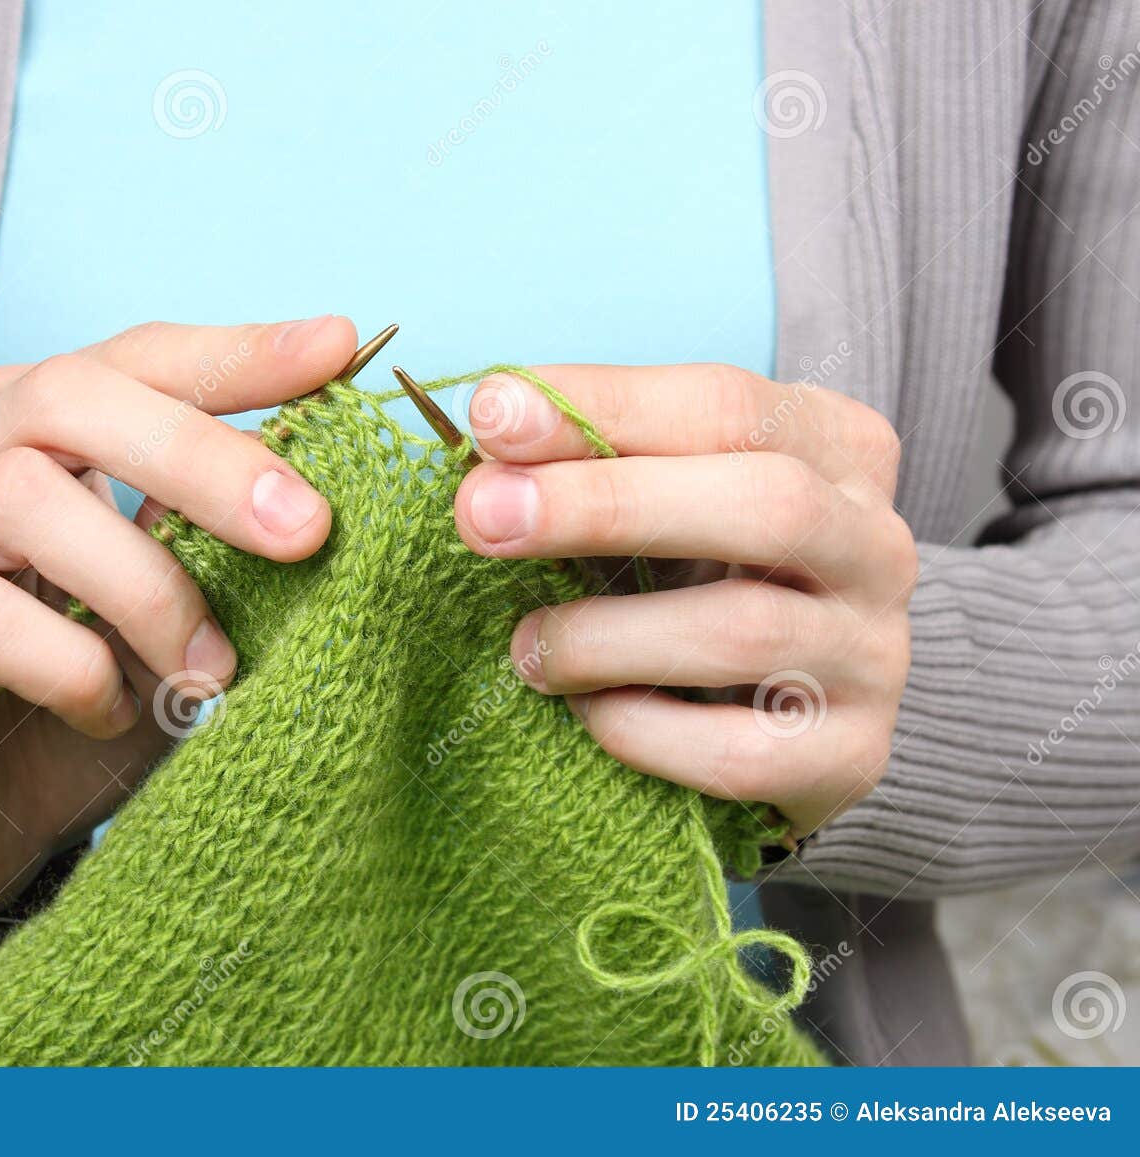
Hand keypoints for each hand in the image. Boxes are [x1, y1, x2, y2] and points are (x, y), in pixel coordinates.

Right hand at [0, 316, 353, 929]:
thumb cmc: (82, 710)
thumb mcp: (171, 616)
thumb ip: (213, 548)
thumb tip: (312, 494)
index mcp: (24, 433)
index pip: (129, 360)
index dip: (233, 353)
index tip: (335, 351)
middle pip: (65, 397)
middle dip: (201, 456)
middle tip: (305, 528)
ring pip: (19, 495)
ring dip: (145, 584)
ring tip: (210, 669)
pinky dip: (72, 664)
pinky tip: (111, 713)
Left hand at [454, 363, 916, 837]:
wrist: (796, 708)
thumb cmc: (705, 571)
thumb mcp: (663, 493)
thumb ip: (595, 458)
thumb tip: (491, 437)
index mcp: (837, 446)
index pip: (724, 404)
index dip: (602, 406)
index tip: (491, 414)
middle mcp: (876, 545)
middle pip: (763, 504)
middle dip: (606, 506)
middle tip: (483, 517)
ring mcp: (875, 656)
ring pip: (742, 633)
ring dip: (604, 637)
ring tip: (525, 648)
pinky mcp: (851, 755)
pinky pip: (737, 752)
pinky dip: (640, 733)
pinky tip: (587, 714)